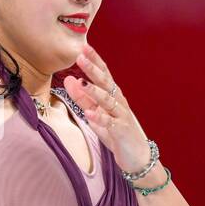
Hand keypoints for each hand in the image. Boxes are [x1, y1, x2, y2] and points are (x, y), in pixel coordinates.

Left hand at [63, 43, 157, 177]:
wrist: (136, 157)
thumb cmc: (116, 133)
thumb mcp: (96, 114)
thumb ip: (82, 98)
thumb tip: (68, 79)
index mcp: (112, 95)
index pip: (103, 74)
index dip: (94, 61)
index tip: (82, 48)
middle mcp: (118, 102)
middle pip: (105, 82)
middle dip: (93, 69)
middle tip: (80, 56)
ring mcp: (121, 116)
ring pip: (108, 100)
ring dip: (95, 91)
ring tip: (83, 83)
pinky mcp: (122, 131)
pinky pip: (109, 123)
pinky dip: (99, 118)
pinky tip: (89, 113)